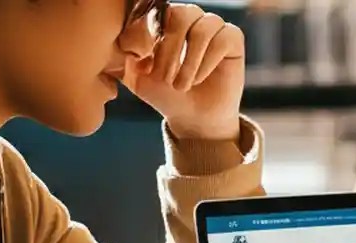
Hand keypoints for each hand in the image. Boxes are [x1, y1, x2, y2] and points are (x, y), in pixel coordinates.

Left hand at [124, 4, 245, 140]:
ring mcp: (212, 26)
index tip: (144, 62)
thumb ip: (124, 56)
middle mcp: (189, 17)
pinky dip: (207, 63)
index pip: (156, 10)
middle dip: (169, 48)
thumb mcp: (136, 77)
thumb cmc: (166, 94)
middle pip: (180, 14)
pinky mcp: (233, 39)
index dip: (149, 34)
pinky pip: (221, 40)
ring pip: (202, 29)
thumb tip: (122, 40)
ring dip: (188, 61)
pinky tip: (199, 79)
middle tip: (165, 78)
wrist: (194, 117)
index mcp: (164, 19)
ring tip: (181, 85)